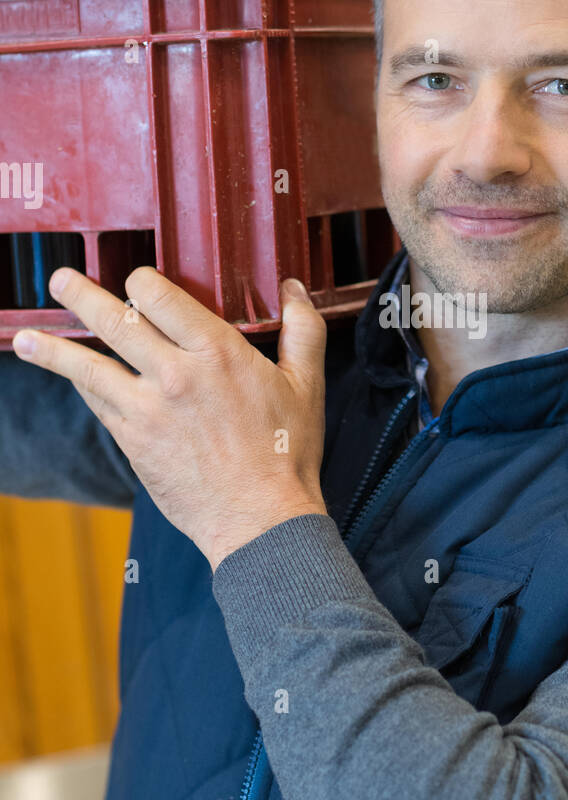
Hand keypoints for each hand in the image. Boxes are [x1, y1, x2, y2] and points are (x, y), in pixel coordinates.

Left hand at [11, 267, 328, 570]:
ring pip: (88, 366)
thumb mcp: (306, 384)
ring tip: (26, 338)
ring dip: (52, 349)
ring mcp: (147, 409)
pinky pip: (97, 403)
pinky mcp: (133, 441)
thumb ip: (302, 329)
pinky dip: (80, 386)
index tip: (137, 280)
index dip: (141, 281)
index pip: (158, 295)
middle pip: (114, 321)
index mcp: (217, 351)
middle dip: (81, 296)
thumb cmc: (287, 452)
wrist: (261, 519)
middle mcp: (175, 374)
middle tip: (60, 281)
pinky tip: (68, 376)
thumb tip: (293, 288)